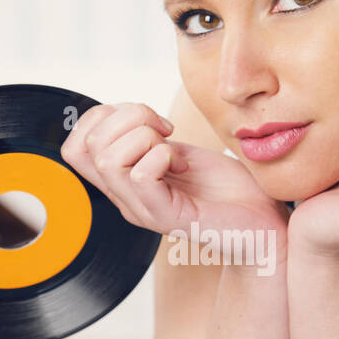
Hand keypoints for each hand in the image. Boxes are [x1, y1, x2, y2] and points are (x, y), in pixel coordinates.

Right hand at [60, 101, 290, 239]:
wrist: (263, 225)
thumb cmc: (227, 189)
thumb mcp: (179, 152)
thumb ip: (147, 138)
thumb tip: (122, 113)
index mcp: (124, 181)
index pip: (75, 146)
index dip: (103, 117)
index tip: (148, 121)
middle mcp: (125, 198)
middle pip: (90, 145)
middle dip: (129, 117)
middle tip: (166, 130)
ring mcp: (143, 210)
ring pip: (109, 159)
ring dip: (145, 136)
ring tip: (174, 149)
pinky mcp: (166, 218)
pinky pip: (140, 175)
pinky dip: (162, 155)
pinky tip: (182, 163)